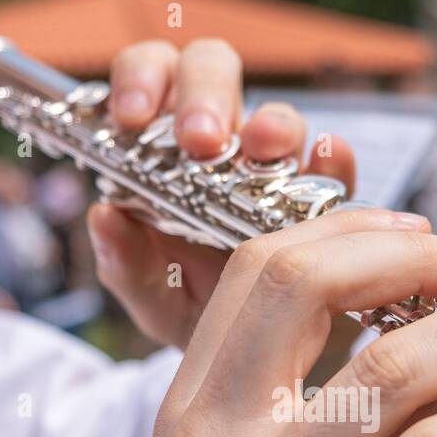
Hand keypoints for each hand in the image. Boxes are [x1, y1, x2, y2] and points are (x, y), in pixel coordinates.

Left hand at [88, 38, 355, 347]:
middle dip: (205, 92)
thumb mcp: (152, 298)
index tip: (132, 115)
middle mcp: (222, 147)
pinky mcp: (324, 201)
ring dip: (270, 124)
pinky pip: (332, 167)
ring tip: (261, 150)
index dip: (141, 78)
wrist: (253, 362)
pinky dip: (330, 159)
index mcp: (164, 150)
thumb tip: (104, 216)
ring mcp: (275, 170)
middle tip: (200, 138)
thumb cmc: (194, 316)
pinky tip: (324, 166)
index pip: (150, 78)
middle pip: (214, 73)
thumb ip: (125, 264)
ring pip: (277, 116)